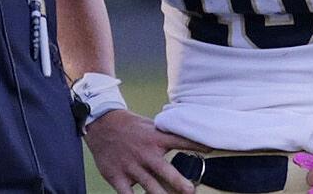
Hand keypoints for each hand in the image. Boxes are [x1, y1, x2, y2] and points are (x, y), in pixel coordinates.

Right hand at [85, 109, 208, 193]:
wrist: (101, 124)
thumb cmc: (130, 126)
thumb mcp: (150, 126)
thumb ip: (166, 136)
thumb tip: (189, 139)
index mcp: (155, 138)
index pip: (179, 140)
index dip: (196, 145)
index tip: (211, 149)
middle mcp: (145, 153)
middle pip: (164, 170)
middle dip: (178, 182)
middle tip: (191, 191)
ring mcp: (131, 166)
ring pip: (149, 185)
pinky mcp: (117, 176)